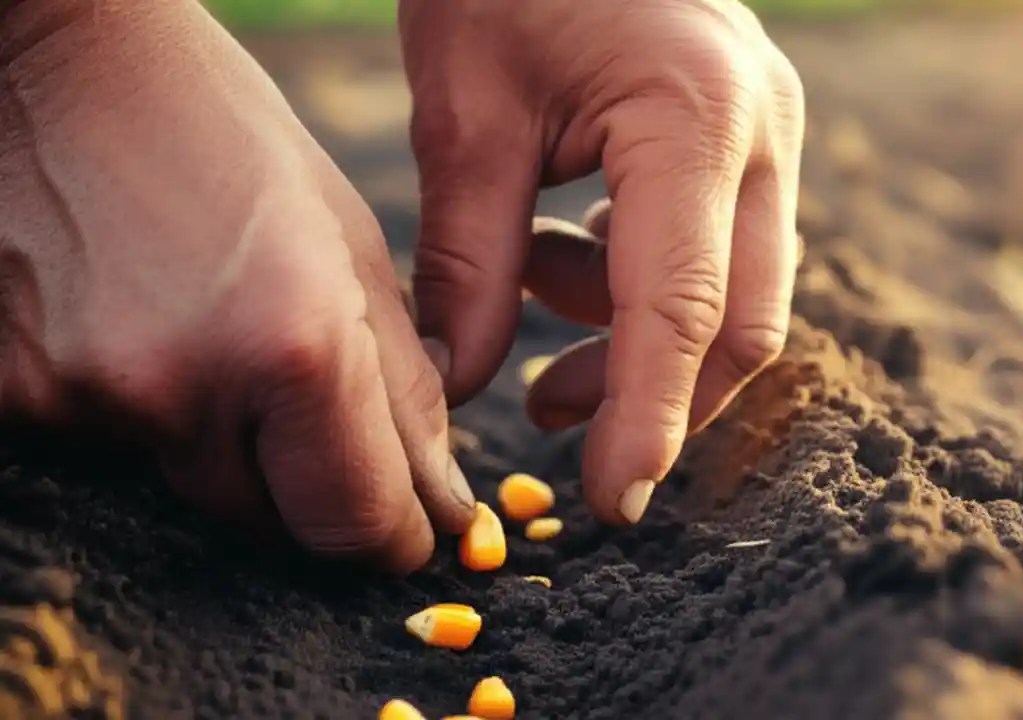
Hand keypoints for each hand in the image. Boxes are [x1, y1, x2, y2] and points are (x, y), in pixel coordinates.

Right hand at [0, 0, 472, 573]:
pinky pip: (112, 446)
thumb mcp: (348, 243)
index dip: (392, 536)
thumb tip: (437, 500)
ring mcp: (84, 399)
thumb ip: (403, 387)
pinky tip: (145, 321)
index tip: (406, 522)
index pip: (358, 525)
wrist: (53, 59)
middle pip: (277, 521)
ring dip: (228, 444)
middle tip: (313, 399)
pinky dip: (145, 410)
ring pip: (194, 485)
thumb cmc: (223, 133)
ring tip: (219, 326)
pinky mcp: (11, 394)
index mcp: (294, 347)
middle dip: (314, 485)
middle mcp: (184, 391)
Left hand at [400, 0, 803, 523]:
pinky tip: (562, 254)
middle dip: (653, 394)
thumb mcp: (465, 113)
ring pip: (738, 294)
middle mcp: (763, 130)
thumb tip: (457, 389)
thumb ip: (468, 261)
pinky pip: (722, 250)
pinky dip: (644, 286)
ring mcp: (771, 132)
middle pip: (740, 322)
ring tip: (530, 313)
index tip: (613, 503)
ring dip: (638, 337)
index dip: (649, 419)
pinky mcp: (751, 139)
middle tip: (550, 418)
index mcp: (695, 115)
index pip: (684, 310)